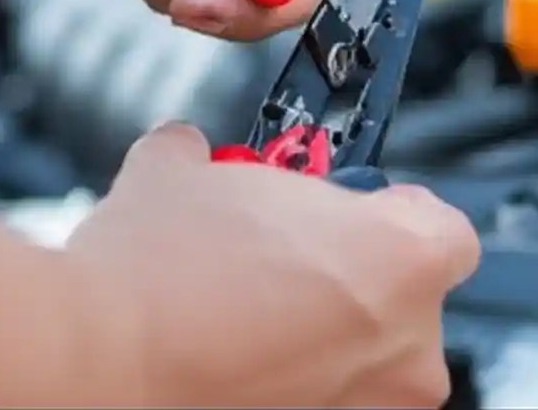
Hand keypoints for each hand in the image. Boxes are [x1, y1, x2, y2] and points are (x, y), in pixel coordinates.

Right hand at [63, 124, 479, 406]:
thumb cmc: (156, 277)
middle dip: (348, 274)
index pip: (442, 227)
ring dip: (320, 331)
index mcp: (405, 261)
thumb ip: (208, 156)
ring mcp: (367, 407)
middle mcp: (407, 346)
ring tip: (242, 310)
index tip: (344, 207)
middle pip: (405, 297)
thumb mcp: (183, 172)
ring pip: (366, 356)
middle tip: (281, 257)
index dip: (390, 212)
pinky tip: (229, 355)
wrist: (96, 367)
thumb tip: (187, 153)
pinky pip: (326, 397)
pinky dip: (290, 379)